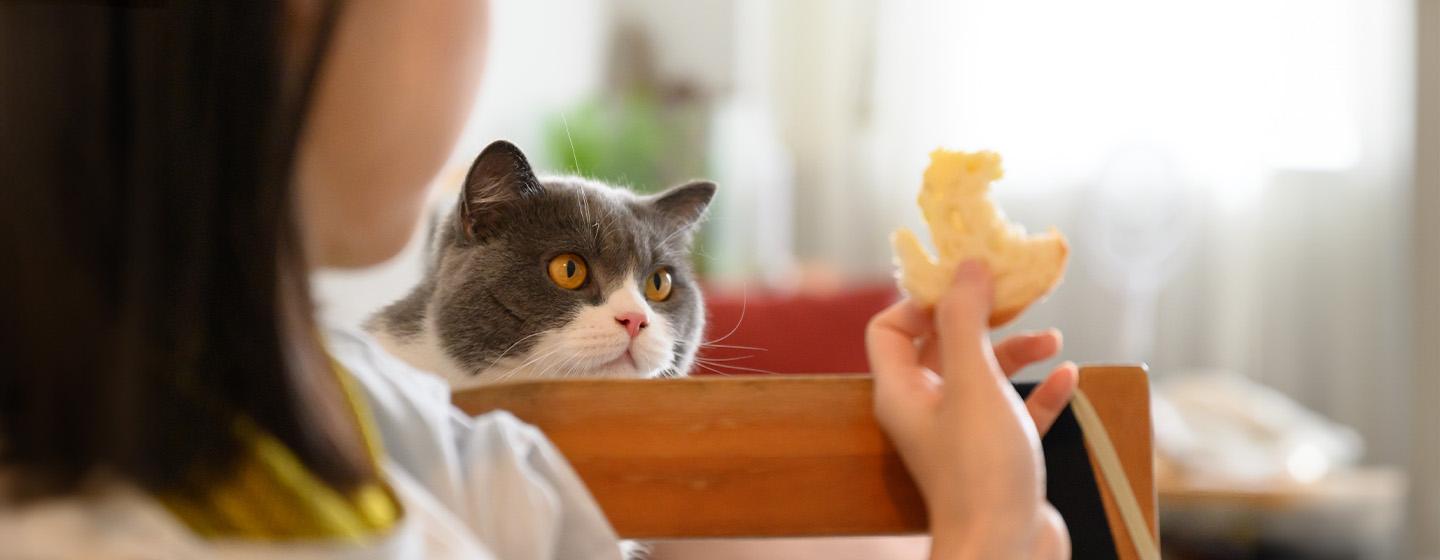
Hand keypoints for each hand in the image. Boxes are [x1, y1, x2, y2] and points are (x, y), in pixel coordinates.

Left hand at [866, 261, 1074, 559]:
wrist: (1007, 553)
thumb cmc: (980, 470)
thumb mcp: (973, 383)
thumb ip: (966, 321)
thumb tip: (965, 267)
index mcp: (902, 392)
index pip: (890, 328)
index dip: (923, 300)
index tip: (965, 281)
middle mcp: (925, 411)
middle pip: (944, 345)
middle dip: (980, 318)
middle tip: (1015, 293)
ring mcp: (962, 437)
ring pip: (984, 377)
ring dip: (1017, 352)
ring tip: (1053, 337)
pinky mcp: (999, 459)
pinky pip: (1016, 412)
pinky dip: (1039, 392)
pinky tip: (1067, 376)